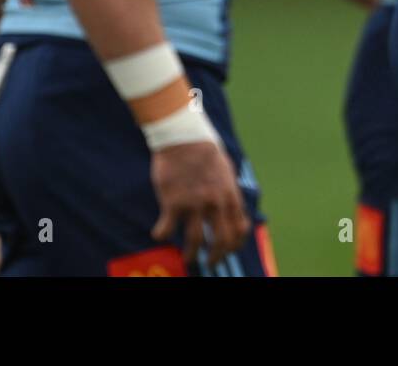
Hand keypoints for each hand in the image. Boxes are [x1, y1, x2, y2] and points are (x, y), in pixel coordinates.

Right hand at [150, 141, 249, 267]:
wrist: (182, 135)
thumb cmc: (204, 149)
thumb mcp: (226, 170)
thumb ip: (229, 191)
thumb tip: (233, 208)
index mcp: (230, 195)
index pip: (240, 229)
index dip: (235, 244)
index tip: (228, 249)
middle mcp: (215, 203)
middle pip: (221, 240)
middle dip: (217, 256)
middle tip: (211, 263)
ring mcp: (194, 204)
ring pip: (195, 241)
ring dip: (192, 254)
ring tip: (188, 259)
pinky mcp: (173, 202)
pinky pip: (167, 228)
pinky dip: (162, 234)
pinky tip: (158, 234)